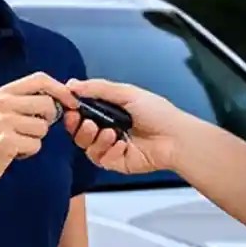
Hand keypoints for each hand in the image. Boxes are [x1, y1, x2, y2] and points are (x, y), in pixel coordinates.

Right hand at [0, 72, 77, 187]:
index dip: (61, 89)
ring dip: (36, 138)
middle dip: (48, 119)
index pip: (40, 79)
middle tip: (32, 129)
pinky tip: (15, 151)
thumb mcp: (8, 110)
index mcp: (5, 92)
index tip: (72, 102)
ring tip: (19, 140)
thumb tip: (65, 95)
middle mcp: (3, 103)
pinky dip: (30, 151)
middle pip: (47, 104)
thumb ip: (31, 100)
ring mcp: (3, 121)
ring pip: (43, 127)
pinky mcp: (6, 141)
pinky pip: (36, 144)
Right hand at [63, 78, 182, 174]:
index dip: (72, 111)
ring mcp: (111, 147)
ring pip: (87, 147)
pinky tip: (123, 144)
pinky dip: (109, 151)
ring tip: (109, 132)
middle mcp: (108, 128)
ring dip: (95, 139)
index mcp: (109, 110)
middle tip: (86, 123)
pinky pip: (101, 160)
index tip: (69, 107)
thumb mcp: (127, 93)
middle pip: (79, 131)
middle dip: (78, 128)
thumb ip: (98, 89)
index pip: (81, 112)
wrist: (176, 138)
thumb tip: (72, 84)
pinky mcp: (117, 162)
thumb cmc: (158, 113)